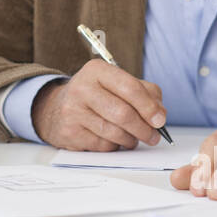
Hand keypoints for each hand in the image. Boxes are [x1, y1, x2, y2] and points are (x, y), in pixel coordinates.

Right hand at [32, 60, 167, 150]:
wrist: (55, 109)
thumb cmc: (94, 96)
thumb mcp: (116, 83)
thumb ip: (144, 92)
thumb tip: (160, 114)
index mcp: (97, 70)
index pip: (130, 88)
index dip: (149, 106)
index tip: (160, 120)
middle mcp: (82, 87)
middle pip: (123, 114)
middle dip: (144, 129)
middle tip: (153, 136)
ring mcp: (73, 111)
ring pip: (114, 133)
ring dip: (131, 140)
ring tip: (133, 138)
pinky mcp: (70, 132)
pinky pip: (103, 146)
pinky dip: (114, 146)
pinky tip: (113, 139)